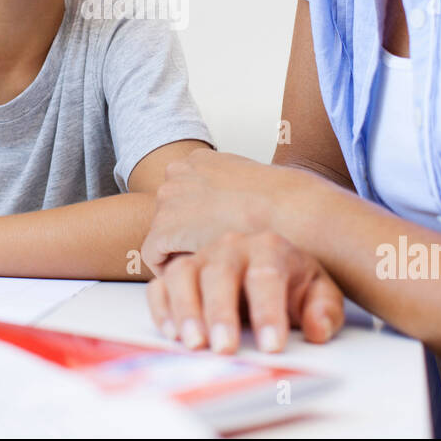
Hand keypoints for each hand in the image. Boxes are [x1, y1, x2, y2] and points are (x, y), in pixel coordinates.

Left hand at [141, 149, 319, 274]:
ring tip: (205, 270)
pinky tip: (195, 280)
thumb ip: (228, 191)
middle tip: (208, 258)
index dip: (194, 219)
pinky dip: (168, 269)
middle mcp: (177, 173)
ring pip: (162, 235)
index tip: (210, 237)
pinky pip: (153, 255)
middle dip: (184, 234)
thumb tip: (230, 208)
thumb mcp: (249, 182)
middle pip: (169, 213)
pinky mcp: (164, 229)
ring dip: (179, 252)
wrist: (287, 212)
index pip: (182, 194)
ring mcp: (168, 199)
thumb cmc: (280, 202)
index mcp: (198, 160)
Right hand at [148, 231, 344, 354]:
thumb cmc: (292, 285)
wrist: (270, 271)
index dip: (268, 312)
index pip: (266, 276)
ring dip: (186, 310)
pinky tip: (172, 334)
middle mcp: (231, 248)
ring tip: (194, 344)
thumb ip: (324, 310)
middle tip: (226, 349)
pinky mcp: (178, 274)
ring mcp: (201, 258)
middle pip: (220, 273)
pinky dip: (161, 309)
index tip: (272, 346)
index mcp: (269, 248)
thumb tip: (317, 328)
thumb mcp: (319, 295)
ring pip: (183, 274)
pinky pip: (160, 286)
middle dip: (222, 312)